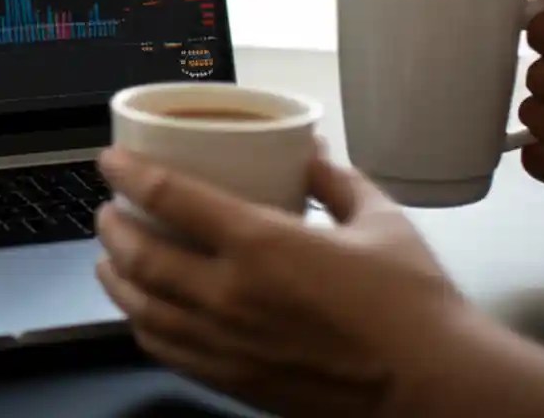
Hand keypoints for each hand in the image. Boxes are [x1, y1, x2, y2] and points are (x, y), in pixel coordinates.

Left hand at [94, 148, 470, 417]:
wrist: (435, 390)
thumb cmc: (414, 307)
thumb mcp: (380, 221)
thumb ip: (336, 181)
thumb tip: (311, 152)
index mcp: (262, 245)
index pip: (170, 197)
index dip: (129, 174)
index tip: (110, 162)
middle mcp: (230, 295)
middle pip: (139, 255)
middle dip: (111, 227)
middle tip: (109, 209)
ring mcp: (225, 343)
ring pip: (140, 307)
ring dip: (114, 277)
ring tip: (108, 258)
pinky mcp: (233, 380)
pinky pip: (164, 350)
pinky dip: (140, 326)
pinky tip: (140, 313)